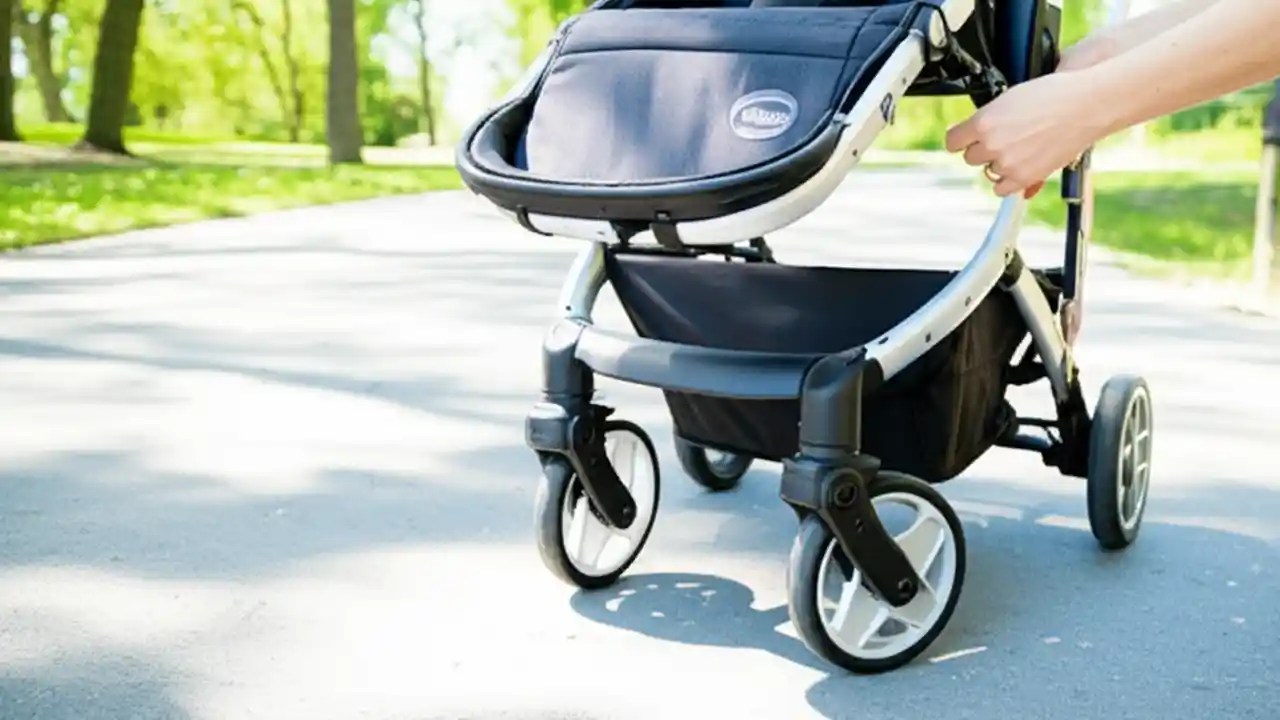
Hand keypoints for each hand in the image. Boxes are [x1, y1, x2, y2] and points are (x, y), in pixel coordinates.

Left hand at [945, 71, 1105, 196]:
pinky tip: (1019, 167)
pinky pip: (1001, 189)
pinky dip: (1007, 181)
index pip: (953, 141)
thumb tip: (967, 138)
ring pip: (988, 171)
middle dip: (983, 149)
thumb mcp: (1011, 100)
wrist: (1087, 104)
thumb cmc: (1052, 95)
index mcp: (983, 122)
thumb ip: (988, 121)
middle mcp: (992, 145)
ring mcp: (1008, 163)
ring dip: (998, 163)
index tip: (968, 137)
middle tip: (1004, 138)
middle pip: (970, 157)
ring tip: (1019, 148)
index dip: (962, 138)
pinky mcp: (1025, 178)